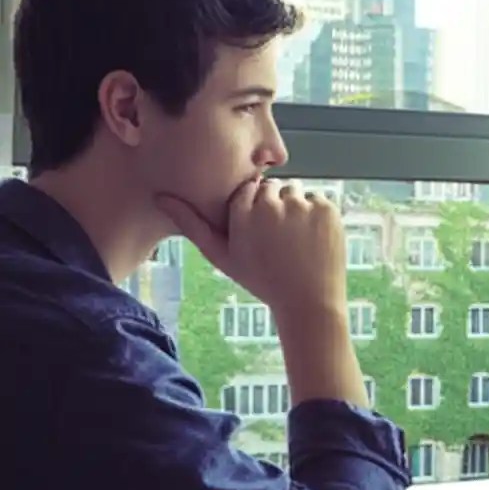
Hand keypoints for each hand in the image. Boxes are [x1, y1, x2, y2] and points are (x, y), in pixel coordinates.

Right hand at [157, 178, 348, 321]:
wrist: (309, 302)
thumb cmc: (262, 280)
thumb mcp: (222, 255)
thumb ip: (192, 224)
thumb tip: (159, 197)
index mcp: (244, 210)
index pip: (247, 190)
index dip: (254, 210)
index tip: (260, 232)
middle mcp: (272, 203)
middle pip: (272, 188)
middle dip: (275, 206)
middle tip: (279, 239)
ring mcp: (302, 205)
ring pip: (296, 191)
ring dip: (296, 208)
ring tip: (295, 240)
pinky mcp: (327, 209)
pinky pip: (319, 199)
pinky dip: (317, 215)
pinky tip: (312, 240)